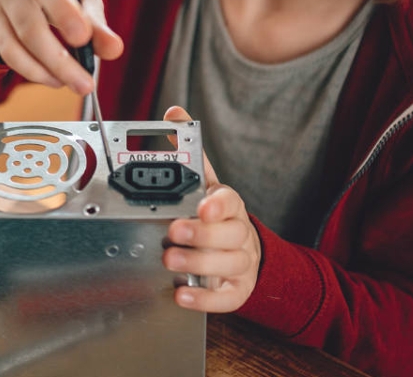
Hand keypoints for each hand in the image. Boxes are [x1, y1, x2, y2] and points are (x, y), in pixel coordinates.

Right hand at [0, 0, 123, 94]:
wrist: (17, 3)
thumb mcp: (83, 3)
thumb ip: (98, 26)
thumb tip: (113, 49)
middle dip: (62, 11)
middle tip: (83, 39)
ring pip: (26, 26)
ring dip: (55, 60)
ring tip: (81, 83)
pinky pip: (11, 49)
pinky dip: (36, 70)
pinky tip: (56, 80)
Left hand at [162, 106, 261, 312]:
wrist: (243, 251)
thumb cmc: (216, 214)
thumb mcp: (204, 183)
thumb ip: (188, 151)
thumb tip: (174, 113)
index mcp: (229, 204)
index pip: (231, 201)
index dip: (218, 204)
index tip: (203, 205)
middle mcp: (239, 232)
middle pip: (231, 234)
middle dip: (202, 235)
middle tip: (173, 233)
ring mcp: (241, 262)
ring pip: (229, 264)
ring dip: (199, 263)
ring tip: (170, 260)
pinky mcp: (237, 289)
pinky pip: (227, 297)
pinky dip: (205, 299)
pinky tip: (182, 294)